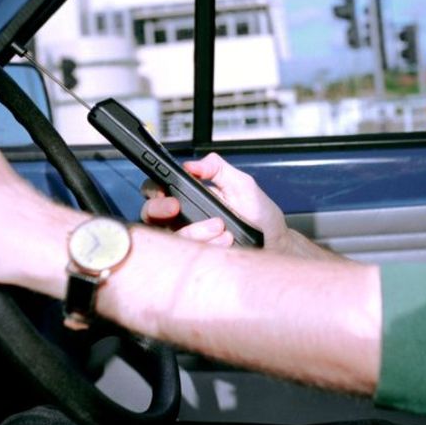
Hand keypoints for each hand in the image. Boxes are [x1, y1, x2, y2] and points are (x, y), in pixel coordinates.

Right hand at [141, 152, 289, 250]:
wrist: (276, 244)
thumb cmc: (259, 216)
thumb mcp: (241, 184)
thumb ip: (218, 168)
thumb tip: (193, 164)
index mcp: (190, 198)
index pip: (157, 191)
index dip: (154, 191)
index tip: (166, 193)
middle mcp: (183, 220)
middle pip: (149, 216)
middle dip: (158, 210)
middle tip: (176, 208)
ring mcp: (188, 241)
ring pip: (168, 238)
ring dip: (193, 231)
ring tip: (221, 228)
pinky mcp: (196, 260)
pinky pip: (185, 256)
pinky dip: (205, 246)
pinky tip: (225, 241)